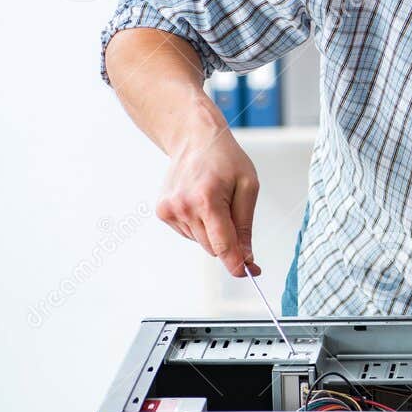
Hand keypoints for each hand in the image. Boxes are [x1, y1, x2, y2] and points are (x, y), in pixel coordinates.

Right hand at [155, 125, 260, 276]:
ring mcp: (169, 210)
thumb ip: (245, 226)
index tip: (250, 273)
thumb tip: (246, 258)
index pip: (223, 245)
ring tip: (214, 200)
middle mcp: (183, 207)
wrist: (194, 138)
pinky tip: (200, 202)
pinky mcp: (162, 212)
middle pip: (213, 248)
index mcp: (207, 199)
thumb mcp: (248, 187)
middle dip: (228, 241)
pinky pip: (189, 234)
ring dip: (213, 231)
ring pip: (202, 242)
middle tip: (234, 214)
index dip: (238, 263)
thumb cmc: (225, 159)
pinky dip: (200, 225)